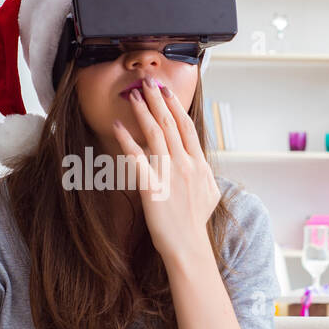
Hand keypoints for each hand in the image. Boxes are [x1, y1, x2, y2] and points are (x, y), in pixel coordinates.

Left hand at [112, 75, 220, 263]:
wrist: (189, 246)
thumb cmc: (196, 224)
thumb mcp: (210, 194)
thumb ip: (204, 175)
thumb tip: (201, 165)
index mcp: (200, 165)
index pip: (188, 128)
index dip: (176, 107)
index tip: (166, 92)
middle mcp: (186, 165)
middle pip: (171, 124)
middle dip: (158, 100)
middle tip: (147, 83)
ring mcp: (169, 175)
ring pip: (156, 134)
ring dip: (143, 112)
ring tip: (133, 95)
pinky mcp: (152, 187)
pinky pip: (137, 158)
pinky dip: (127, 139)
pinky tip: (118, 126)